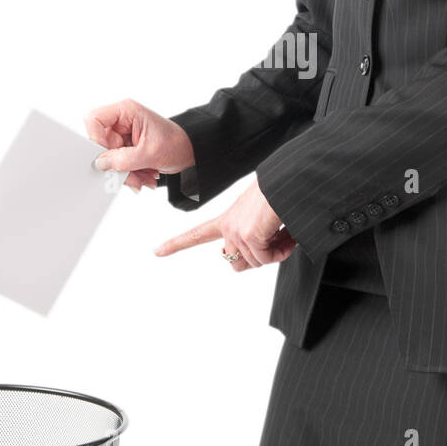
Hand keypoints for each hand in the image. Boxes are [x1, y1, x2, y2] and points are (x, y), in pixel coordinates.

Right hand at [84, 99, 194, 193]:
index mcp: (126, 111)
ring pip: (109, 157)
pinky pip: (117, 163)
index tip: (106, 157)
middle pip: (101, 143)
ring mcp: (123, 134)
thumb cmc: (176, 143)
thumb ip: (123, 159)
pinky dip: (129, 173)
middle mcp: (122, 120)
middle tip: (131, 175)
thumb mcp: (150, 153)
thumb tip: (101, 163)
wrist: (190, 151)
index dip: (96, 139)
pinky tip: (143, 174)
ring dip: (125, 171)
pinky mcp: (125, 147)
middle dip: (116, 163)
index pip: (94, 120)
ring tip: (143, 176)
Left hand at [153, 178, 296, 270]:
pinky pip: (267, 259)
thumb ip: (253, 236)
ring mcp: (236, 232)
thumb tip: (260, 256)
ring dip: (274, 253)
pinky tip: (289, 237)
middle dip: (258, 258)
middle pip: (235, 263)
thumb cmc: (277, 194)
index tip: (157, 251)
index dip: (177, 244)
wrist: (286, 182)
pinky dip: (282, 252)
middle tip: (275, 242)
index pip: (197, 234)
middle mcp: (228, 226)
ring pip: (255, 262)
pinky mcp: (249, 236)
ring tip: (284, 232)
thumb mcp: (258, 216)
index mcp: (227, 219)